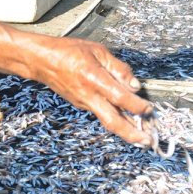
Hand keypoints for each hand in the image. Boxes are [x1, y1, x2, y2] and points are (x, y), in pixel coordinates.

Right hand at [30, 35, 154, 145]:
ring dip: (126, 131)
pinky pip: (102, 114)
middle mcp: (89, 96)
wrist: (42, 61)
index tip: (150, 109)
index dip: (137, 106)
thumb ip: (119, 68)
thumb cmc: (69, 51)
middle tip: (148, 142)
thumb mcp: (98, 51)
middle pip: (113, 122)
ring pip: (108, 121)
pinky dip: (116, 119)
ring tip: (143, 136)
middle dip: (132, 134)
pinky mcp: (82, 105)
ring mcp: (84, 103)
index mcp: (95, 79)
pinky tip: (127, 120)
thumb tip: (135, 85)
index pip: (121, 98)